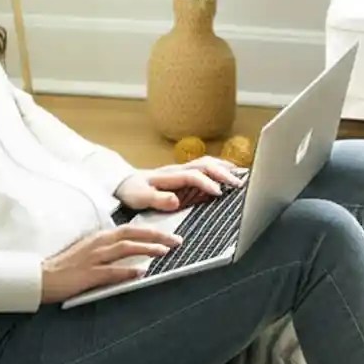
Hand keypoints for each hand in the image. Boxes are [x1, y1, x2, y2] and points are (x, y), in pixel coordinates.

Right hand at [40, 224, 182, 303]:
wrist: (42, 277)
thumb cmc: (65, 266)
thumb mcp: (88, 252)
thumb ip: (108, 250)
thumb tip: (130, 252)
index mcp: (99, 237)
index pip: (130, 229)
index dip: (151, 230)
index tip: (168, 234)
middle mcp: (98, 243)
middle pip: (132, 233)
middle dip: (156, 236)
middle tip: (176, 240)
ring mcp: (93, 257)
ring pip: (125, 248)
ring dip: (147, 249)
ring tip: (164, 252)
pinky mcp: (88, 274)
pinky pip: (112, 271)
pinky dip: (128, 270)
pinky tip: (141, 272)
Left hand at [113, 156, 245, 211]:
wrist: (122, 183)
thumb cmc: (131, 191)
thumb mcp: (140, 198)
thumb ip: (157, 199)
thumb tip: (175, 200)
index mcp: (169, 176)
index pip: (193, 175)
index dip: (206, 182)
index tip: (219, 193)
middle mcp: (177, 170)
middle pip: (204, 165)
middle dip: (222, 173)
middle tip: (239, 185)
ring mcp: (181, 170)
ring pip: (206, 163)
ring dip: (223, 167)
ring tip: (241, 175)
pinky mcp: (183, 174)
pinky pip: (204, 167)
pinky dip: (219, 168)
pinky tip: (229, 173)